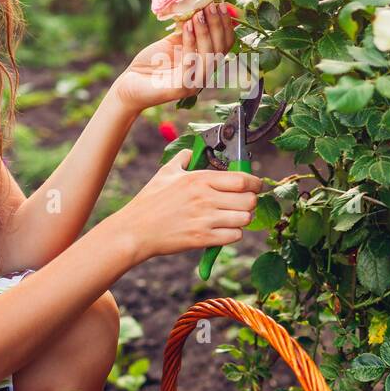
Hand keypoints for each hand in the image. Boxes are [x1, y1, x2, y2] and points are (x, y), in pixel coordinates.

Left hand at [112, 2, 236, 113]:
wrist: (130, 84)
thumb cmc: (151, 63)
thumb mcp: (173, 42)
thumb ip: (188, 30)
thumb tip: (201, 7)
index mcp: (205, 63)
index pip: (225, 44)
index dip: (226, 24)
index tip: (221, 4)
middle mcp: (203, 75)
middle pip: (220, 49)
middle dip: (217, 25)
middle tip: (212, 5)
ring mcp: (194, 84)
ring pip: (208, 56)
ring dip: (205, 32)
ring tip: (199, 14)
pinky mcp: (180, 89)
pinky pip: (190, 63)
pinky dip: (190, 42)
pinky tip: (186, 26)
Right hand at [113, 148, 261, 261]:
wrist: (135, 230)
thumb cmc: (149, 201)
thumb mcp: (165, 173)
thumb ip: (182, 159)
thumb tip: (190, 151)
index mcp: (199, 179)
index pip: (242, 179)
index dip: (254, 183)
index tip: (254, 185)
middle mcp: (205, 198)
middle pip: (248, 199)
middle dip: (250, 202)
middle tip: (243, 203)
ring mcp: (205, 219)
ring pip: (244, 219)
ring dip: (243, 219)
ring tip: (234, 218)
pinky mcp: (203, 239)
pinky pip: (234, 236)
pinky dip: (234, 234)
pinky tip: (225, 231)